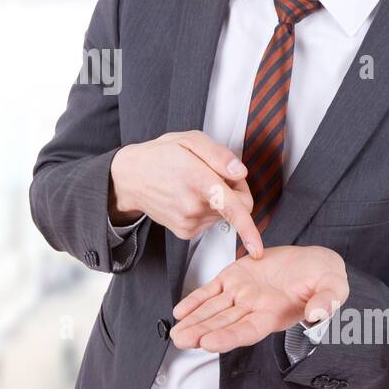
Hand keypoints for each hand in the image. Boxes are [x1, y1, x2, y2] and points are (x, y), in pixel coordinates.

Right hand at [110, 130, 263, 258]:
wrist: (131, 178)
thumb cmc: (160, 156)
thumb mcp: (189, 140)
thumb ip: (219, 154)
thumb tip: (240, 172)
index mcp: (198, 180)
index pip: (232, 208)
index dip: (249, 229)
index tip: (257, 249)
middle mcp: (193, 206)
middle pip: (237, 206)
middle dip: (236, 191)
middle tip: (218, 174)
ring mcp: (189, 222)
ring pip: (224, 214)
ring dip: (220, 200)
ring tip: (196, 183)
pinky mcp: (185, 231)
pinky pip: (211, 221)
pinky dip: (207, 209)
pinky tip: (190, 196)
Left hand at [169, 245, 348, 352]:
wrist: (314, 260)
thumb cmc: (326, 277)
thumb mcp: (334, 287)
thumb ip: (327, 301)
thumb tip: (318, 314)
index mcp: (274, 314)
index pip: (248, 330)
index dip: (228, 338)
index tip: (209, 344)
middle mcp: (254, 308)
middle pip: (224, 324)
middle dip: (201, 333)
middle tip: (181, 341)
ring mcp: (243, 293)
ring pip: (213, 310)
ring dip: (194, 321)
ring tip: (176, 332)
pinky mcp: (235, 276)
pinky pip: (211, 290)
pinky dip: (195, 300)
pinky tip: (180, 311)